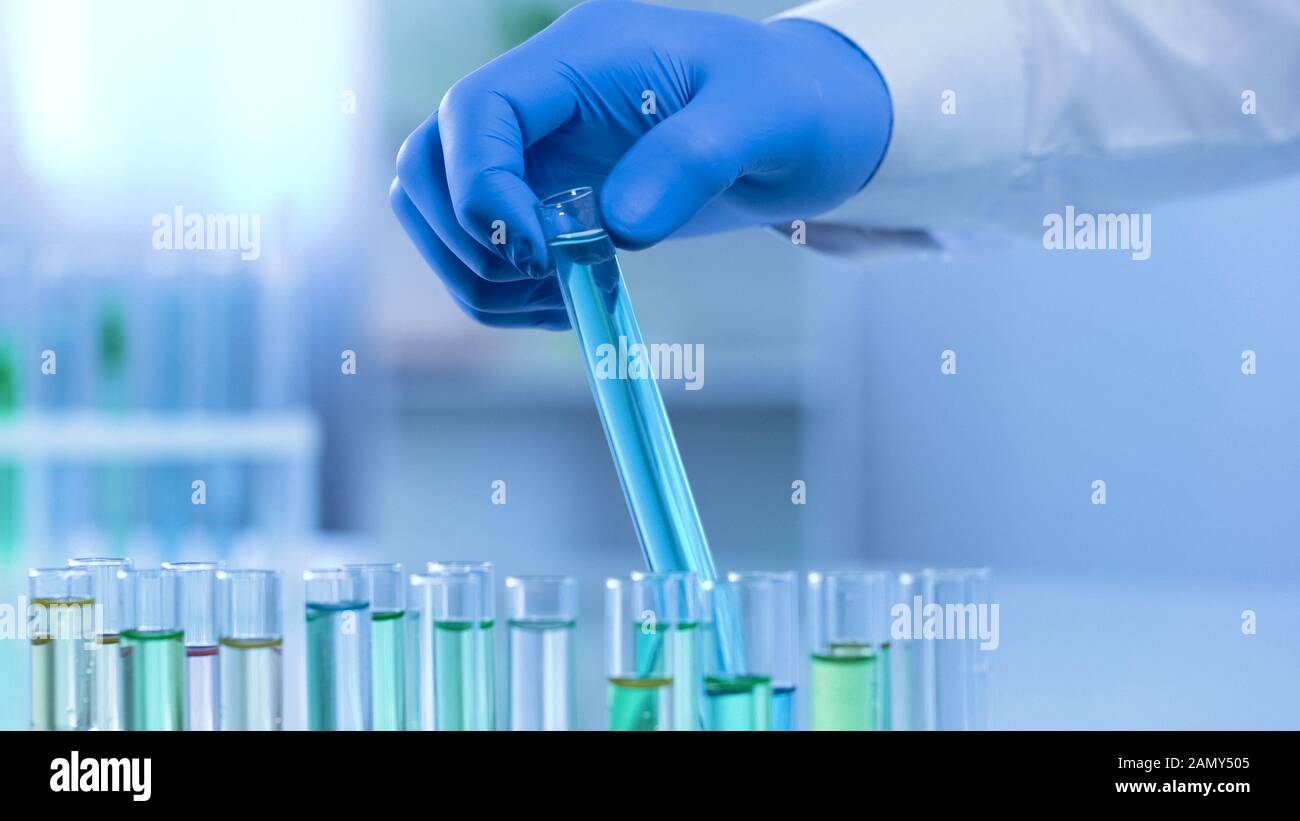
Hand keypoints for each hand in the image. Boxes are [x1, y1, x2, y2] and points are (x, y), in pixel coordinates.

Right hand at [391, 0, 890, 328]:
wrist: (809, 125)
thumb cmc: (796, 105)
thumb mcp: (766, 118)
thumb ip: (693, 158)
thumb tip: (619, 224)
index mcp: (582, 55)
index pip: (476, 109)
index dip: (480, 188)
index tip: (539, 252)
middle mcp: (542, 98)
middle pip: (427, 158)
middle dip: (463, 235)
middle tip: (540, 277)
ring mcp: (538, 148)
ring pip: (435, 206)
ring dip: (471, 271)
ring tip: (553, 299)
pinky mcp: (545, 195)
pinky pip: (480, 246)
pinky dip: (499, 291)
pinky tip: (559, 305)